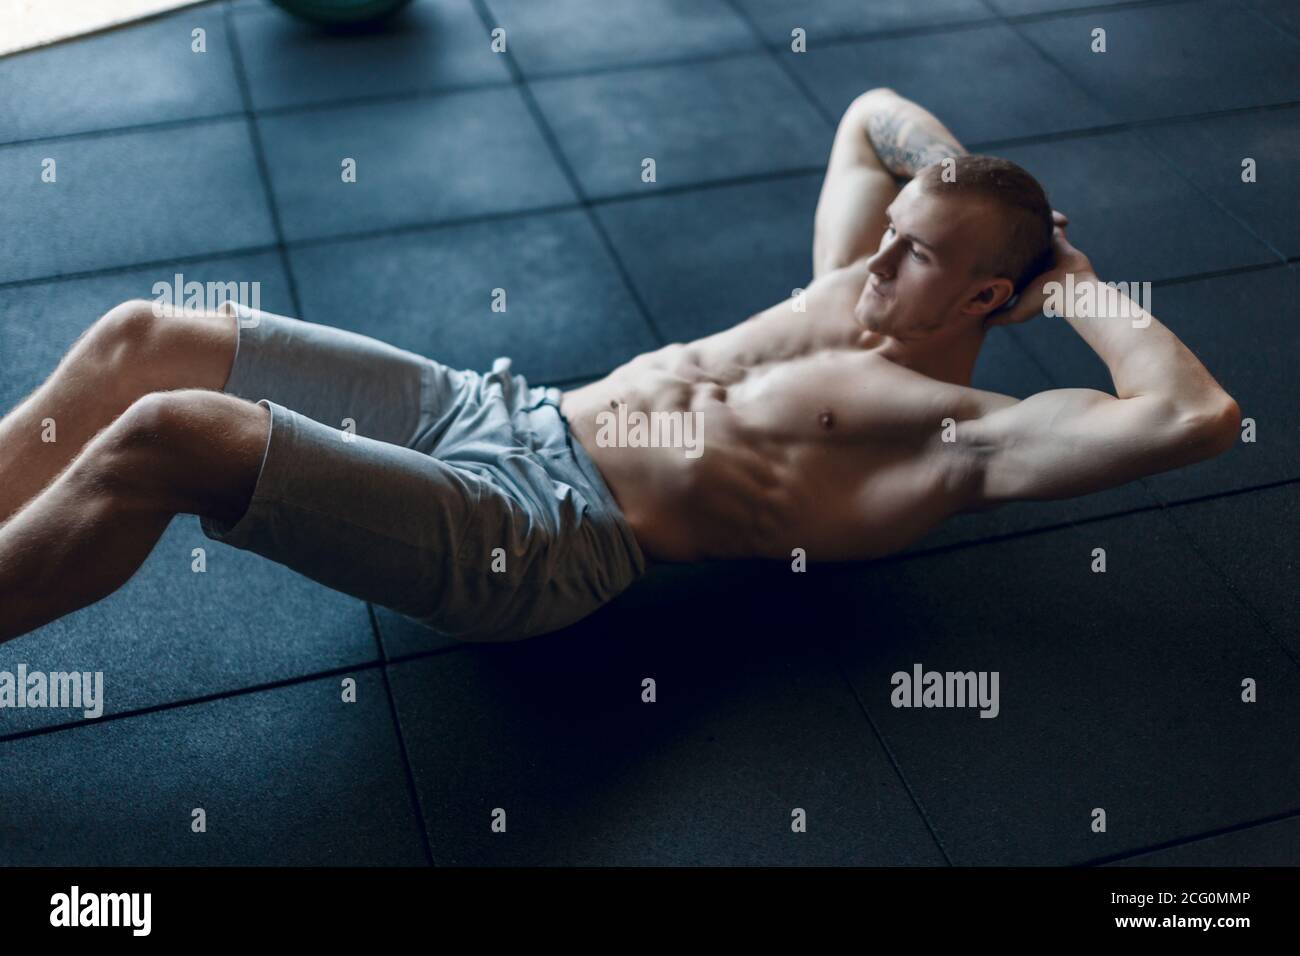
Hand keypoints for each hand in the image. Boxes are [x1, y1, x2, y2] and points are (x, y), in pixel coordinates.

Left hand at [986, 211, 1093, 327]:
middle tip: (994, 226)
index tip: (982, 247)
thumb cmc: (1043, 301)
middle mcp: (1032, 261)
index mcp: (1022, 274)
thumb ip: (1000, 318)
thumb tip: (982, 326)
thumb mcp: (1017, 313)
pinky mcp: (1058, 240)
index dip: (995, 254)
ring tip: (1017, 215)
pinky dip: (1051, 218)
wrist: (1071, 288)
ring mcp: (1046, 249)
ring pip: (1033, 232)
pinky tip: (1037, 216)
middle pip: (1015, 244)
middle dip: (1007, 235)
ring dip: (1027, 224)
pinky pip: (1053, 224)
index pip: (1004, 262)